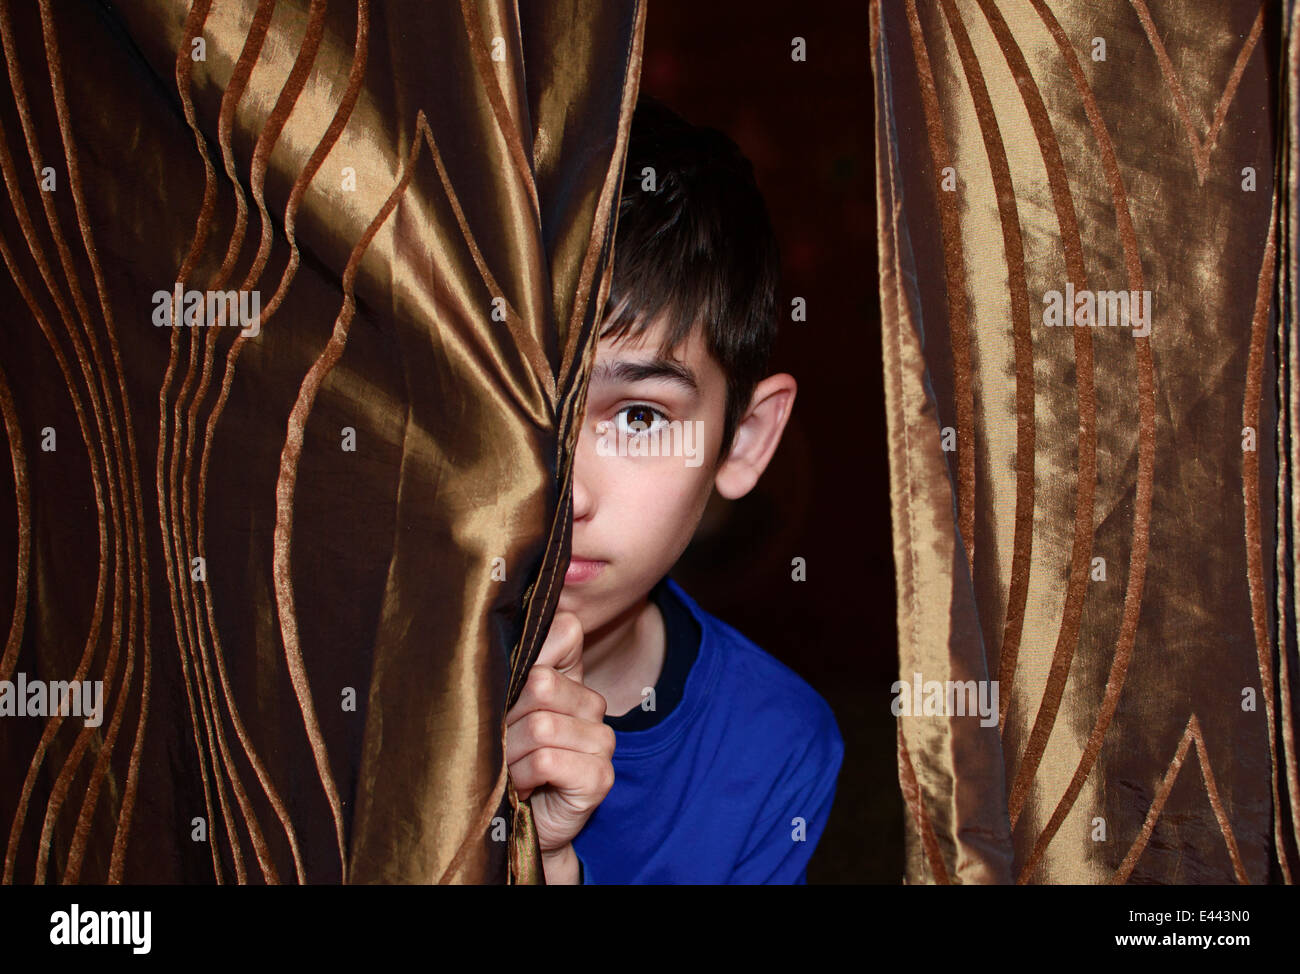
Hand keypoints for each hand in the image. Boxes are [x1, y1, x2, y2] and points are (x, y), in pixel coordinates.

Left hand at [506, 611, 615, 881]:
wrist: (514, 825)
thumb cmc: (500, 760)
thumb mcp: (498, 706)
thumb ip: (508, 665)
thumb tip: (500, 625)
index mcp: (570, 675)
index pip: (564, 630)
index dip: (525, 656)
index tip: (502, 686)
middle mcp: (592, 702)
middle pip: (540, 682)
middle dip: (506, 718)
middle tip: (497, 744)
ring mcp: (601, 740)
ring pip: (541, 725)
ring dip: (509, 754)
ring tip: (507, 770)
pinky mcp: (600, 777)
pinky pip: (548, 759)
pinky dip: (524, 776)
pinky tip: (523, 786)